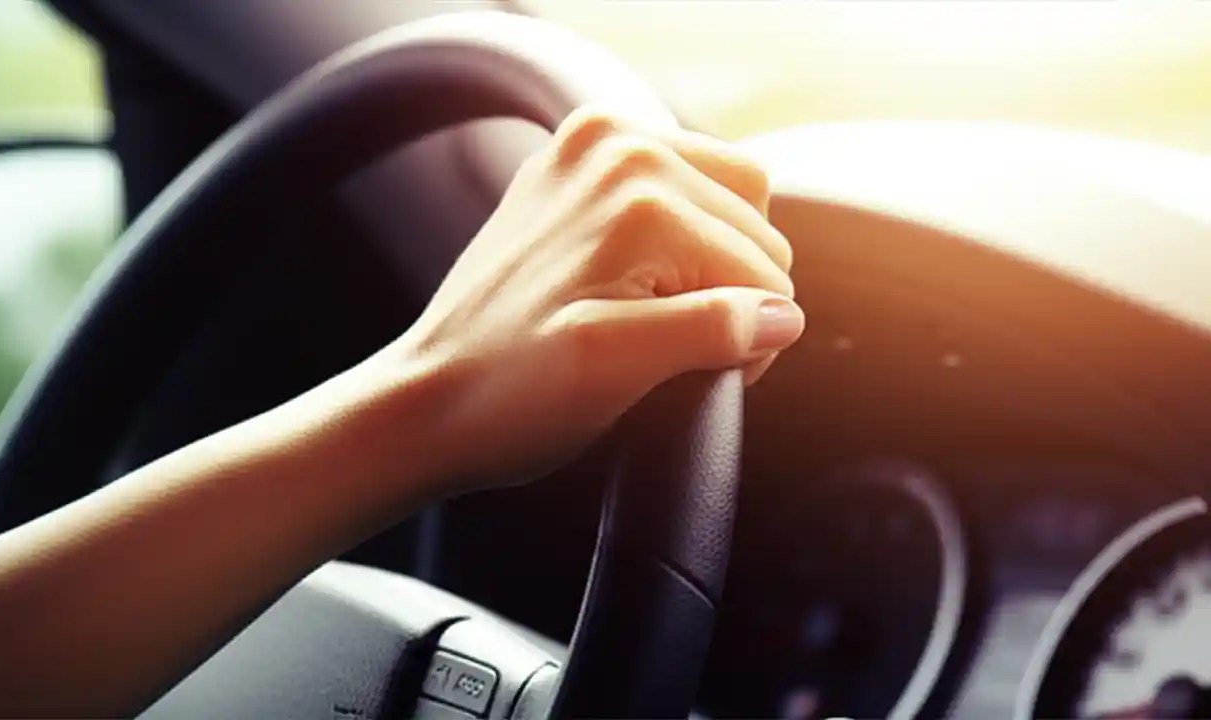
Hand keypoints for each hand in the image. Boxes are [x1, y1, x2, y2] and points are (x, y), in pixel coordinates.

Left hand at [370, 108, 803, 492]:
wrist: (428, 400)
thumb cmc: (511, 395)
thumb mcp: (616, 370)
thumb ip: (708, 329)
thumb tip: (782, 316)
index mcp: (638, 189)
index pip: (765, 266)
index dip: (749, 339)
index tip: (704, 376)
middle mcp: (618, 146)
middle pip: (754, 225)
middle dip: (734, 296)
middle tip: (674, 352)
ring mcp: (594, 147)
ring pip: (728, 201)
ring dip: (713, 264)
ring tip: (655, 317)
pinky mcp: (578, 163)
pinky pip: (680, 186)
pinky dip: (681, 237)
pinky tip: (641, 283)